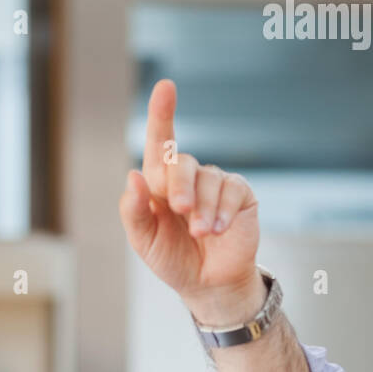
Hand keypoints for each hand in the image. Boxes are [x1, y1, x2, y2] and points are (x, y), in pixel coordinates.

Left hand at [119, 79, 263, 325]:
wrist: (206, 284)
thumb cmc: (173, 259)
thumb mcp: (145, 240)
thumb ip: (134, 210)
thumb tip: (132, 176)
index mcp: (160, 182)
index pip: (160, 143)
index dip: (162, 113)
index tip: (165, 87)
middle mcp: (188, 176)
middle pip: (181, 162)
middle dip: (179, 186)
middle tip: (180, 211)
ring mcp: (216, 183)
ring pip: (208, 179)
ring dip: (203, 209)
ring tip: (201, 233)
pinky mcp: (240, 194)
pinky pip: (232, 190)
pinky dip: (222, 212)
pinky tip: (218, 230)